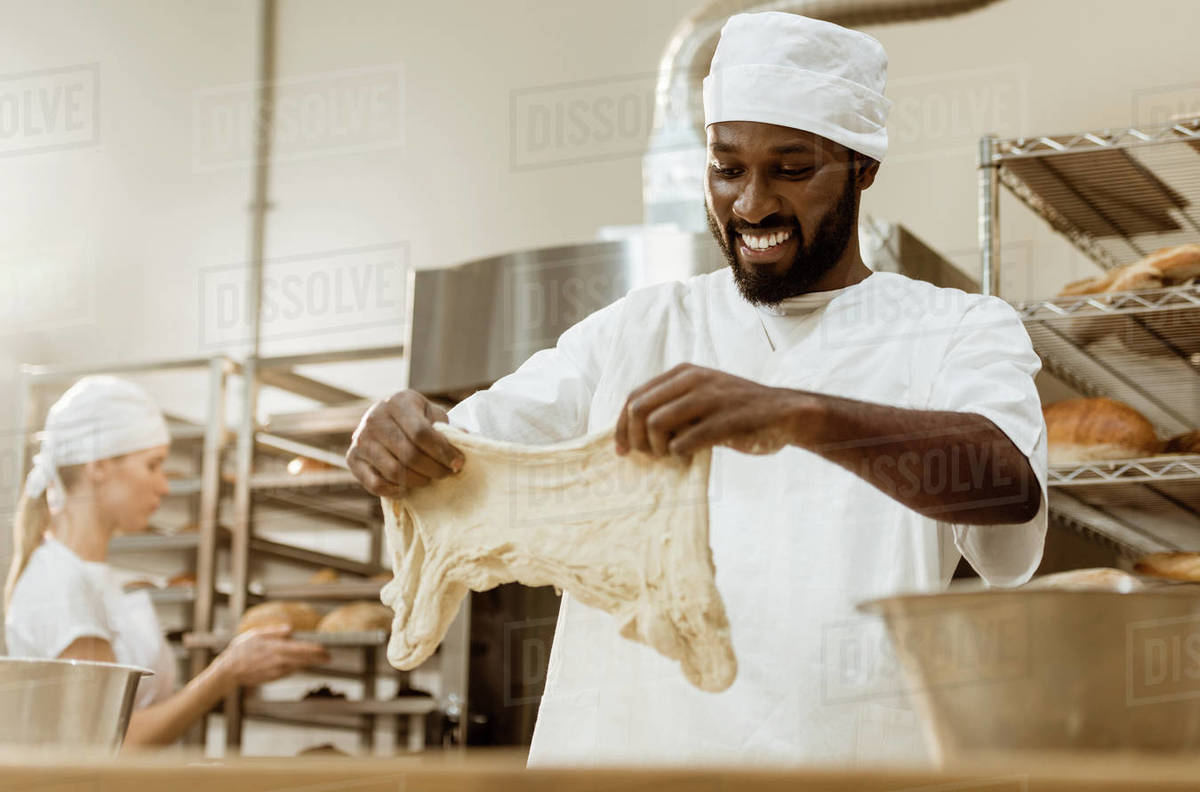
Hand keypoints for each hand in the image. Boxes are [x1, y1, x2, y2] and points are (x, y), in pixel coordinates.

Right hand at [213, 625, 330, 688]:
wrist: (229, 671)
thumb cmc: (241, 650)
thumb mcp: (256, 635)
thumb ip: (274, 631)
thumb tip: (290, 629)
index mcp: (276, 648)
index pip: (301, 649)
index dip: (316, 650)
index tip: (326, 649)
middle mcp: (279, 661)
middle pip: (304, 660)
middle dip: (318, 658)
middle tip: (329, 657)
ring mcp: (277, 671)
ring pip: (298, 666)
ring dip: (310, 663)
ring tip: (321, 659)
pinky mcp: (274, 677)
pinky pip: (290, 671)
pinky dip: (298, 666)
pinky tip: (303, 663)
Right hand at [345, 389, 464, 497]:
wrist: (386, 422)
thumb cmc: (416, 419)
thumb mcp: (433, 415)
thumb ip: (449, 428)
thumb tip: (467, 441)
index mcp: (398, 402)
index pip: (422, 433)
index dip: (443, 452)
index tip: (458, 463)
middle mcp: (374, 418)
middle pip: (410, 454)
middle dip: (434, 469)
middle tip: (447, 474)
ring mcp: (361, 439)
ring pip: (395, 472)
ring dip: (419, 481)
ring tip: (430, 478)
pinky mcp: (352, 459)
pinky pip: (376, 484)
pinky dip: (395, 490)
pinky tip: (408, 487)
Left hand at [615, 363, 808, 457]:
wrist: (785, 414)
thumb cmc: (737, 412)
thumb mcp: (702, 396)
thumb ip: (672, 405)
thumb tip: (631, 432)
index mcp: (684, 372)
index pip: (635, 396)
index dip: (620, 425)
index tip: (621, 450)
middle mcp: (693, 380)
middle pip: (638, 409)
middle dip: (634, 438)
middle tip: (648, 456)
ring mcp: (709, 399)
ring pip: (654, 424)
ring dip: (656, 448)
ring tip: (670, 455)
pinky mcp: (724, 421)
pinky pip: (683, 442)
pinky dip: (679, 454)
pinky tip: (689, 456)